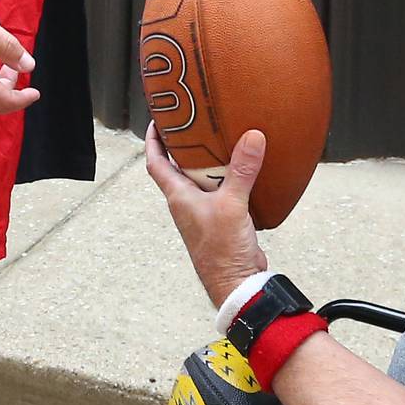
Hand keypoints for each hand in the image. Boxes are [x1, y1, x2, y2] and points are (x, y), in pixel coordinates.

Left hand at [145, 124, 268, 306]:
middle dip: (185, 145)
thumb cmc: (222, 251)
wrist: (237, 284)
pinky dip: (228, 178)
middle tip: (196, 122)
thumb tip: (252, 137)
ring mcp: (203, 212)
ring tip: (222, 139)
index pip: (156, 162)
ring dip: (208, 161)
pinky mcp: (221, 219)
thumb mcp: (232, 204)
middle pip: (179, 167)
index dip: (153, 140)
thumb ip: (242, 170)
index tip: (157, 120)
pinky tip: (243, 170)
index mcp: (178, 196)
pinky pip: (221, 192)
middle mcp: (186, 202)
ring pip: (201, 179)